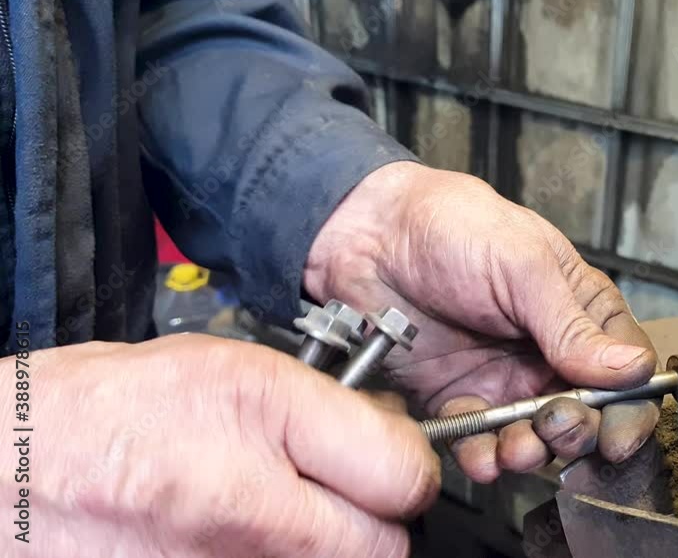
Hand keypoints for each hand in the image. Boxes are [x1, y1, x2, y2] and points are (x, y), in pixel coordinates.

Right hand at [0, 335, 438, 556]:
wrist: (7, 475)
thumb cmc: (102, 411)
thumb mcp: (228, 368)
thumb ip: (324, 406)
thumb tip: (391, 433)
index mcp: (261, 414)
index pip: (406, 477)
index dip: (408, 471)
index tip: (393, 467)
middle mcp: (247, 504)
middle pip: (384, 548)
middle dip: (378, 523)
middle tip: (343, 500)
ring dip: (330, 549)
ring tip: (281, 516)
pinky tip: (243, 541)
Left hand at [305, 162, 661, 481]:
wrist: (370, 236)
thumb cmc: (452, 226)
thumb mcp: (523, 264)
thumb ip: (572, 324)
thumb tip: (629, 368)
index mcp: (578, 310)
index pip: (624, 369)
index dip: (630, 407)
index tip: (621, 434)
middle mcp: (546, 350)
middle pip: (585, 412)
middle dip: (578, 432)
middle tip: (559, 425)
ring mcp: (503, 378)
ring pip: (535, 436)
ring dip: (533, 451)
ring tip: (519, 445)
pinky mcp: (457, 398)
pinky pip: (479, 441)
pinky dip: (484, 457)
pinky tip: (483, 455)